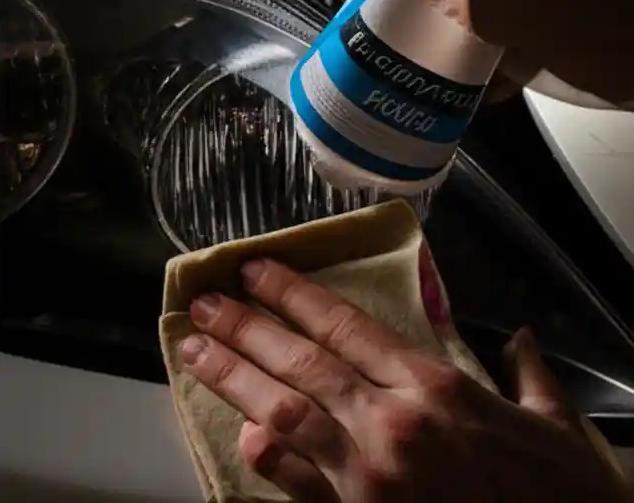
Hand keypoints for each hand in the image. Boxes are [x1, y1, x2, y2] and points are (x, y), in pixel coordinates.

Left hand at [178, 258, 631, 501]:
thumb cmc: (560, 497)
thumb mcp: (553, 427)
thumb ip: (525, 377)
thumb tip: (518, 341)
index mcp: (436, 388)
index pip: (346, 325)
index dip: (293, 295)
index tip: (254, 271)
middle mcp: (393, 422)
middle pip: (302, 361)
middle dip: (245, 328)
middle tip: (201, 303)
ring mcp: (369, 474)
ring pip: (284, 412)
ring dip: (233, 378)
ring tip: (192, 350)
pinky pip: (297, 483)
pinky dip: (268, 460)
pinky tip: (242, 437)